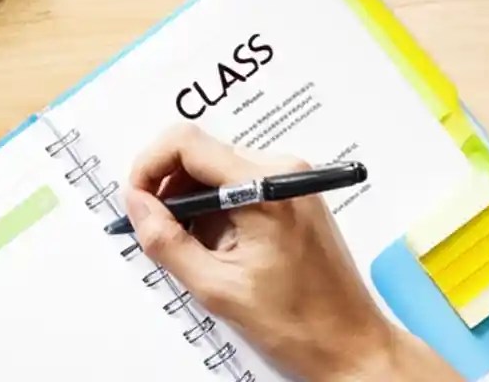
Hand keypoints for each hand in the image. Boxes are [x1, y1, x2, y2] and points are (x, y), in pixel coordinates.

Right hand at [125, 125, 460, 381]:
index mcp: (265, 187)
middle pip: (201, 153)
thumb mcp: (216, 287)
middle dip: (169, 189)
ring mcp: (292, 181)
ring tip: (195, 248)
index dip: (150, 165)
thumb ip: (166, 241)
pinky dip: (217, 209)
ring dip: (193, 202)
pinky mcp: (295, 194)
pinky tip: (220, 246)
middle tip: (158, 231)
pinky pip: (240, 184)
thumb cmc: (300, 323)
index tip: (137, 198)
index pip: (187, 143)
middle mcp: (282, 171)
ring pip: (217, 169)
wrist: (352, 344)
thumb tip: (137, 205)